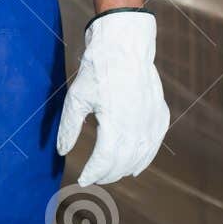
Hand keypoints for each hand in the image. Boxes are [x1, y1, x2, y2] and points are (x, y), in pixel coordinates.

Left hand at [56, 9, 168, 185]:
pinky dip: (146, 158)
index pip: (104, 160)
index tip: (82, 179)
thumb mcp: (76, 97)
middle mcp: (137, 126)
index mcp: (115, 124)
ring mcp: (152, 121)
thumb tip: (61, 152)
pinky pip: (154, 144)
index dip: (93, 173)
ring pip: (141, 156)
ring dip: (125, 169)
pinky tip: (136, 166)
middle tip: (94, 178)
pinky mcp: (160, 113)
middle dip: (108, 174)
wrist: (125, 44)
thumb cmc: (98, 69)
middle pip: (123, 163)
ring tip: (111, 174)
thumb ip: (69, 128)